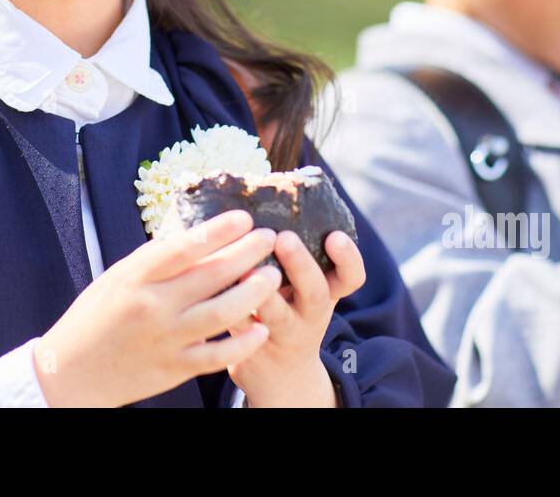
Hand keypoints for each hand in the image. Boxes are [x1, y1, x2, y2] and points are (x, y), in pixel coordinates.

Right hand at [33, 210, 282, 406]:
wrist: (71, 373)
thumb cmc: (94, 317)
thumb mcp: (116, 277)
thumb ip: (154, 259)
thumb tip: (192, 234)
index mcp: (136, 277)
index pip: (185, 247)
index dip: (219, 231)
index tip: (244, 218)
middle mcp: (153, 306)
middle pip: (211, 275)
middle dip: (247, 253)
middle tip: (269, 238)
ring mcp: (165, 339)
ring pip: (222, 313)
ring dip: (253, 292)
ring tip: (273, 276)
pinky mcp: (173, 369)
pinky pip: (216, 356)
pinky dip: (242, 343)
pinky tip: (261, 328)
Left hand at [226, 229, 365, 406]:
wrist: (278, 375)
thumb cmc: (287, 311)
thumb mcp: (303, 289)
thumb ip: (295, 253)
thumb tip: (275, 185)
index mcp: (326, 293)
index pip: (350, 277)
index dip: (347, 258)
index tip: (335, 236)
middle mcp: (310, 314)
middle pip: (315, 292)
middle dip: (301, 264)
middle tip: (284, 238)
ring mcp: (283, 334)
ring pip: (273, 314)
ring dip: (257, 288)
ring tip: (242, 263)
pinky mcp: (252, 349)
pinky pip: (238, 326)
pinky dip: (224, 303)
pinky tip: (209, 283)